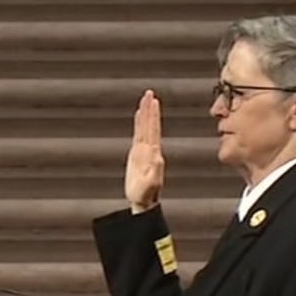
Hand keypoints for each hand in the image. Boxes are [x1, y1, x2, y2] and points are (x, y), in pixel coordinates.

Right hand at [124, 89, 164, 211]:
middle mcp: (150, 149)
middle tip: (149, 93)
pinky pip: (138, 134)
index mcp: (153, 154)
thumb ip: (155, 171)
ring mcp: (144, 150)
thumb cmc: (146, 195)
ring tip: (146, 99)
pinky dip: (139, 122)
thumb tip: (158, 157)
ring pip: (144, 127)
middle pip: (149, 124)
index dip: (152, 116)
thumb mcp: (151, 184)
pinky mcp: (137, 154)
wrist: (143, 202)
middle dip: (149, 109)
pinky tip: (139, 114)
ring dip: (145, 113)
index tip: (152, 102)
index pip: (152, 130)